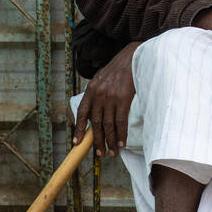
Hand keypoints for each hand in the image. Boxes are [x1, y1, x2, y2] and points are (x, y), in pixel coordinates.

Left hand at [73, 41, 139, 158]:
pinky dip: (121, 134)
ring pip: (108, 125)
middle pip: (96, 123)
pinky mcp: (124, 99)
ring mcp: (111, 98)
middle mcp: (98, 95)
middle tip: (99, 154)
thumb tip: (95, 112)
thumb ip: (97, 93)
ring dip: (110, 141)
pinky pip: (121, 121)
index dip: (79, 129)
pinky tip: (121, 143)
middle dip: (98, 141)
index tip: (77, 142)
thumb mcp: (102, 78)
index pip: (82, 113)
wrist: (133, 56)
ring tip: (111, 152)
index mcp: (91, 90)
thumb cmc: (119, 68)